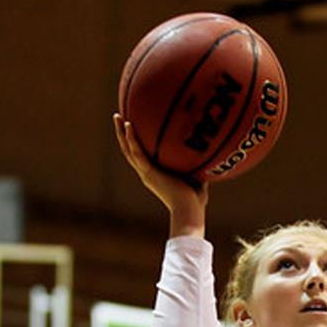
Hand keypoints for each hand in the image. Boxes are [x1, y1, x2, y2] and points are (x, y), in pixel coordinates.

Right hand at [112, 113, 207, 236]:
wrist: (189, 211)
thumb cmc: (195, 202)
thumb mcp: (197, 179)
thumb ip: (198, 166)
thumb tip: (209, 151)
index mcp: (154, 174)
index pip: (141, 156)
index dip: (135, 143)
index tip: (134, 129)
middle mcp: (147, 173)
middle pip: (130, 150)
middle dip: (123, 133)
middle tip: (119, 117)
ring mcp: (146, 173)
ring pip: (128, 149)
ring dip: (121, 132)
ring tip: (117, 116)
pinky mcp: (149, 173)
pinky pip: (138, 153)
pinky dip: (132, 139)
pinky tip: (129, 125)